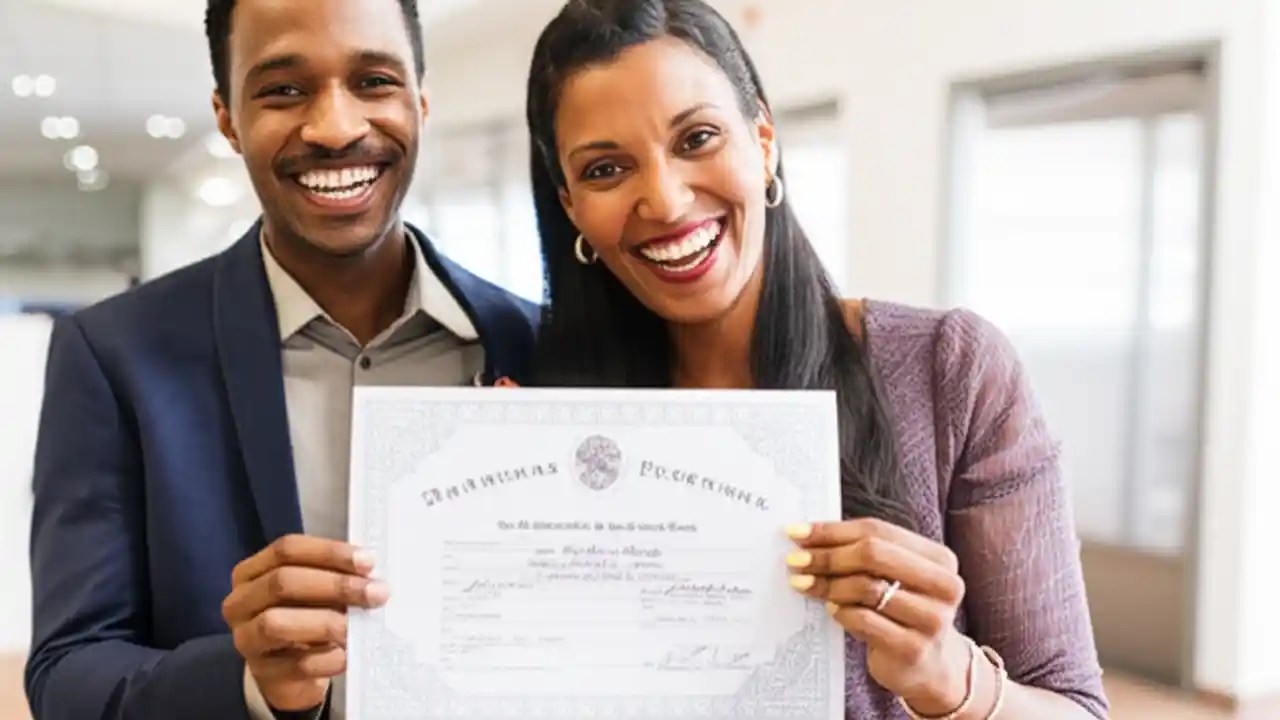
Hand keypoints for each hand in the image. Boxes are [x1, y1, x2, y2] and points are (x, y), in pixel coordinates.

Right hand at [221, 535, 389, 711]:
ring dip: (327, 622)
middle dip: (335, 585)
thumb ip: (334, 577)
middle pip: (282, 582)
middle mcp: (240, 602)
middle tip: (376, 593)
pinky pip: (296, 664)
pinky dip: (327, 659)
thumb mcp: (314, 593)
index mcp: (251, 572)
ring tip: (360, 626)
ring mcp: (246, 639)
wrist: (292, 674)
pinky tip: (349, 656)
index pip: (286, 550)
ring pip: (277, 622)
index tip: (368, 562)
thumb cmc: (306, 620)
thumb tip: (371, 576)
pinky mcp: (263, 674)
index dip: (329, 552)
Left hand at [785, 519, 971, 714]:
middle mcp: (943, 585)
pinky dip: (841, 612)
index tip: (797, 533)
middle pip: (874, 554)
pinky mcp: (913, 648)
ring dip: (829, 585)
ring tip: (806, 585)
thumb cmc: (901, 612)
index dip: (834, 530)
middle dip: (828, 556)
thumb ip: (864, 553)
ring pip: (867, 588)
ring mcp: (932, 619)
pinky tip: (832, 610)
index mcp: (939, 559)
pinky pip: (864, 620)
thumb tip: (807, 537)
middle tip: (795, 561)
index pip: (878, 531)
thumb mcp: (893, 578)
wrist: (929, 667)